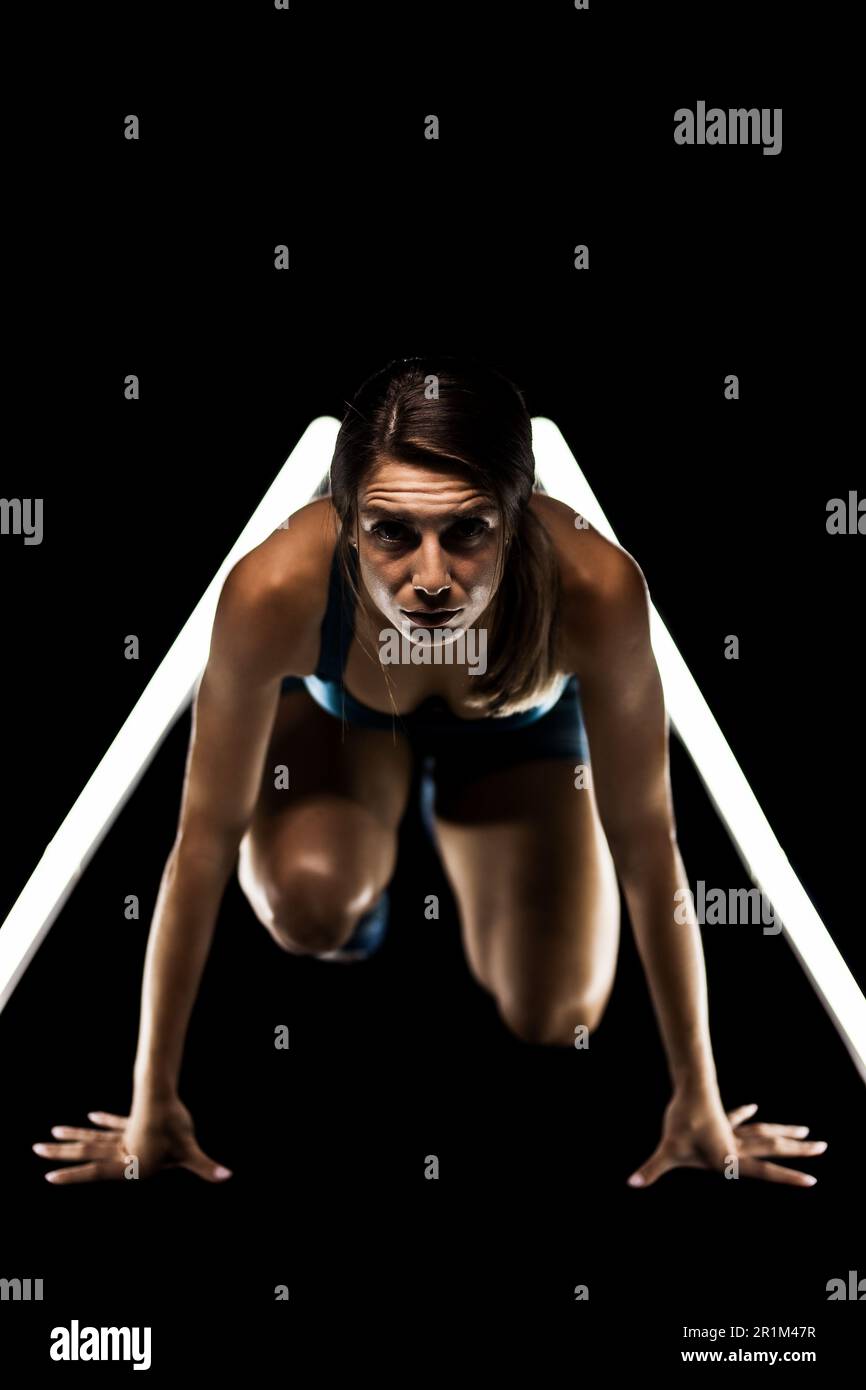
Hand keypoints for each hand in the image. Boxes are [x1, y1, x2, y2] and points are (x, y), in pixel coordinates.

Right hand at [32, 1099, 232, 1183]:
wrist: (166, 1095)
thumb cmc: (176, 1127)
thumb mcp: (188, 1150)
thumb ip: (205, 1166)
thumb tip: (227, 1176)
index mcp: (129, 1161)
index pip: (95, 1171)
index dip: (72, 1175)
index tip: (48, 1176)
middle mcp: (121, 1147)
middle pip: (85, 1151)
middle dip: (61, 1153)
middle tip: (35, 1148)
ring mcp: (125, 1131)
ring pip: (92, 1136)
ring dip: (73, 1135)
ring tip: (51, 1132)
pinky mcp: (133, 1119)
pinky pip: (113, 1123)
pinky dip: (103, 1120)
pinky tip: (90, 1115)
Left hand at [627, 1097, 827, 1187]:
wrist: (687, 1088)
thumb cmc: (681, 1122)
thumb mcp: (668, 1150)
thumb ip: (652, 1169)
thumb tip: (631, 1183)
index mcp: (731, 1157)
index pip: (764, 1171)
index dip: (787, 1177)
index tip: (812, 1180)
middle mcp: (737, 1144)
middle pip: (774, 1147)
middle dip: (799, 1150)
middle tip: (825, 1146)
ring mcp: (730, 1128)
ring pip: (764, 1132)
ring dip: (783, 1132)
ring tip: (805, 1129)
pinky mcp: (721, 1116)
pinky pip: (738, 1118)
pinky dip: (745, 1114)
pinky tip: (754, 1106)